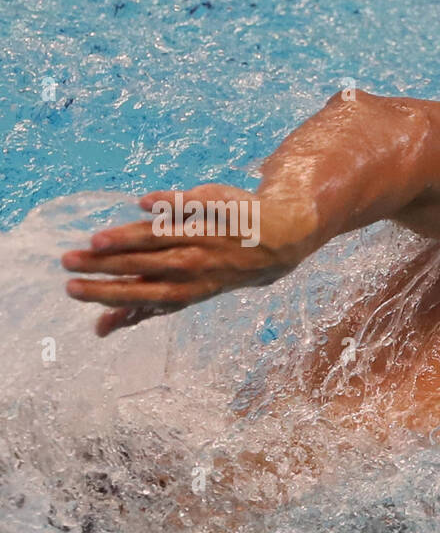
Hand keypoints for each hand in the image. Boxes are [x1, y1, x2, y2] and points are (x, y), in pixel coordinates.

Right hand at [62, 184, 316, 336]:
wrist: (278, 241)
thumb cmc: (218, 269)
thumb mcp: (184, 294)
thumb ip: (141, 309)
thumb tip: (98, 330)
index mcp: (189, 288)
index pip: (144, 294)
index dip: (111, 294)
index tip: (73, 289)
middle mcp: (198, 263)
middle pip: (148, 266)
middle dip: (108, 267)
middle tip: (68, 261)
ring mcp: (209, 234)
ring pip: (165, 237)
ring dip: (130, 238)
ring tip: (95, 240)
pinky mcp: (219, 207)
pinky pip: (195, 205)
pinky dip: (172, 204)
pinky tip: (142, 202)